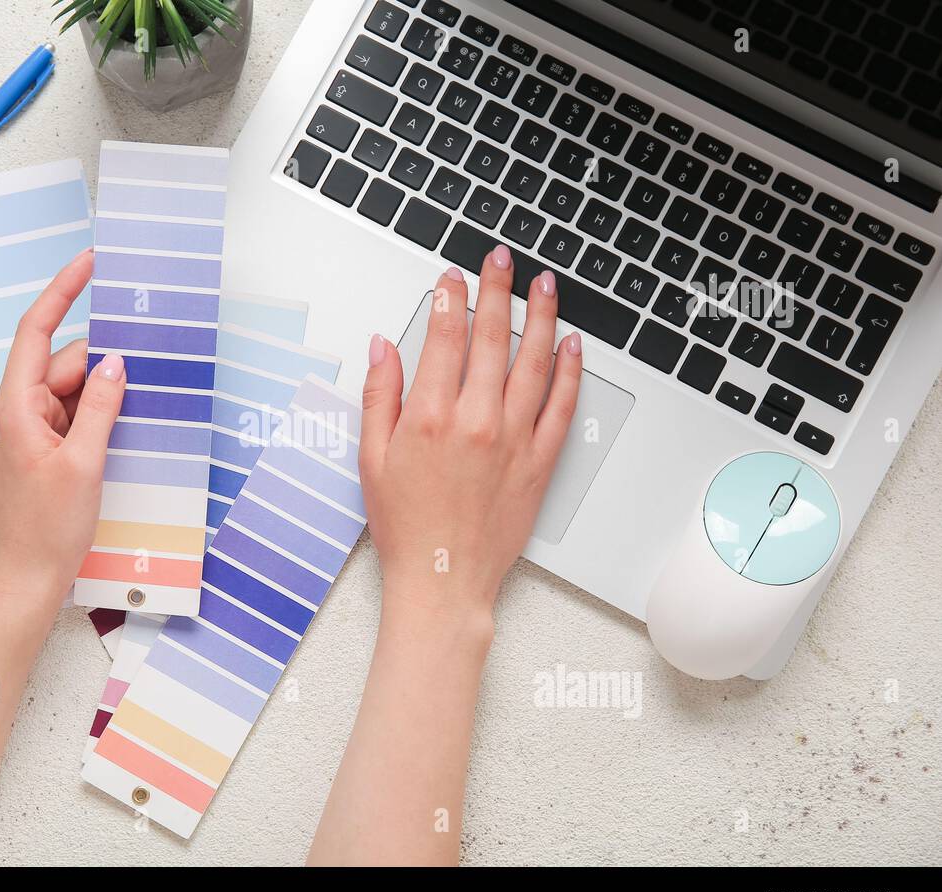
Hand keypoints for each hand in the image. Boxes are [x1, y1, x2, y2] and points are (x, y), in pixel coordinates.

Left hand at [0, 250, 124, 604]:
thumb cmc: (48, 528)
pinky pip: (72, 415)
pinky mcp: (43, 450)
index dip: (63, 292)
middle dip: (102, 365)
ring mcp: (30, 431)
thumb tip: (116, 363)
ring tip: (129, 420)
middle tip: (145, 371)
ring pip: (72, 390)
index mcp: (17, 406)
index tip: (89, 263)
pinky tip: (119, 430)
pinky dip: (96, 416)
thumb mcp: (84, 462)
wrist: (29, 579)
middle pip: (64, 363)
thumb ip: (100, 406)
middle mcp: (18, 411)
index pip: (38, 332)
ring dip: (102, 396)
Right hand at [360, 244, 581, 637]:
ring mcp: (514, 440)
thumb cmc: (405, 526)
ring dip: (541, 317)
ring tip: (544, 285)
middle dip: (496, 292)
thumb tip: (384, 348)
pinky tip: (571, 345)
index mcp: (431, 417)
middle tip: (501, 261)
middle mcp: (477, 421)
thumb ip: (380, 396)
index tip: (452, 278)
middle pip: (492, 339)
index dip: (449, 300)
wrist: (443, 579)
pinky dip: (569, 371)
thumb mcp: (371, 458)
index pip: (445, 339)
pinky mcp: (540, 462)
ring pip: (534, 362)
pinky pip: (561, 405)